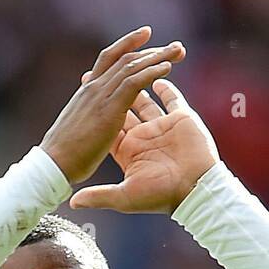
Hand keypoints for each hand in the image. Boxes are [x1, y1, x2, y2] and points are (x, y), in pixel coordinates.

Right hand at [40, 26, 185, 185]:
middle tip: (174, 47)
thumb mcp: (77, 128)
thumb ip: (87, 117)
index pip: (109, 59)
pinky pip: (134, 83)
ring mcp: (100, 96)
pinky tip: (167, 67)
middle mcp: (93, 88)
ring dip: (158, 57)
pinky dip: (151, 72)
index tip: (145, 36)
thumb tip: (92, 119)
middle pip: (125, 59)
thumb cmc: (63, 155)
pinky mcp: (109, 108)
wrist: (54, 164)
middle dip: (151, 50)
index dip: (127, 45)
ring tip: (178, 51)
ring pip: (132, 66)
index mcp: (86, 92)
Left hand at [69, 76, 218, 214]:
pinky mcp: (181, 120)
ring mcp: (162, 127)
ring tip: (126, 66)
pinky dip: (165, 86)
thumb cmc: (161, 195)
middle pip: (123, 107)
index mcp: (129, 150)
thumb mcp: (126, 196)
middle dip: (111, 91)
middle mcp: (143, 136)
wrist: (197, 190)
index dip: (95, 110)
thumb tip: (71, 202)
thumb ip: (99, 196)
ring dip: (137, 83)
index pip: (108, 125)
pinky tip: (157, 72)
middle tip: (98, 73)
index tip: (83, 93)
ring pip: (145, 99)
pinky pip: (172, 98)